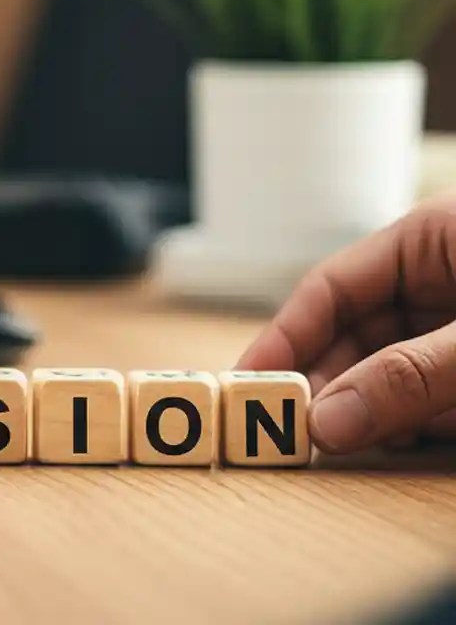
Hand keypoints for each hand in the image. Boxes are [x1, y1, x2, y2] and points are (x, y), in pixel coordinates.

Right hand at [238, 197, 455, 453]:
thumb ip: (413, 376)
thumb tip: (327, 423)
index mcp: (433, 238)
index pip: (329, 288)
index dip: (283, 339)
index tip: (244, 388)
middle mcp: (444, 280)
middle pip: (356, 337)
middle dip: (332, 388)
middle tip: (301, 437)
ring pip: (395, 374)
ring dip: (382, 413)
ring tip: (372, 442)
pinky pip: (437, 398)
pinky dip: (429, 423)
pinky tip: (428, 436)